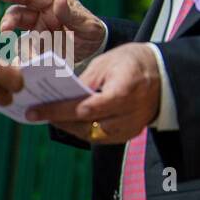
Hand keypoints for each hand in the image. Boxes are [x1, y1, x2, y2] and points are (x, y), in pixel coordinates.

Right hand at [0, 0, 105, 61]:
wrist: (94, 50)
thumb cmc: (91, 30)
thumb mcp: (87, 23)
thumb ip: (72, 14)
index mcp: (53, 3)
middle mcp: (40, 16)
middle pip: (17, 14)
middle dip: (9, 21)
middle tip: (5, 30)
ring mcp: (36, 32)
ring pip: (19, 36)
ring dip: (21, 46)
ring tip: (31, 57)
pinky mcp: (35, 48)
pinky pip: (25, 53)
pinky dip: (24, 59)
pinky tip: (28, 66)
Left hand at [25, 42, 160, 143]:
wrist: (165, 73)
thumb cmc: (132, 63)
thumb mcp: (107, 62)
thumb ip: (85, 81)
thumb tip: (58, 97)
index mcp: (125, 90)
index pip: (85, 107)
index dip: (58, 111)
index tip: (34, 110)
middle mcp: (130, 112)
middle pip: (86, 125)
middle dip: (59, 119)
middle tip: (37, 113)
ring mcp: (132, 125)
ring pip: (92, 135)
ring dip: (70, 127)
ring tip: (52, 117)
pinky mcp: (132, 132)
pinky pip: (103, 137)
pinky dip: (85, 130)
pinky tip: (72, 122)